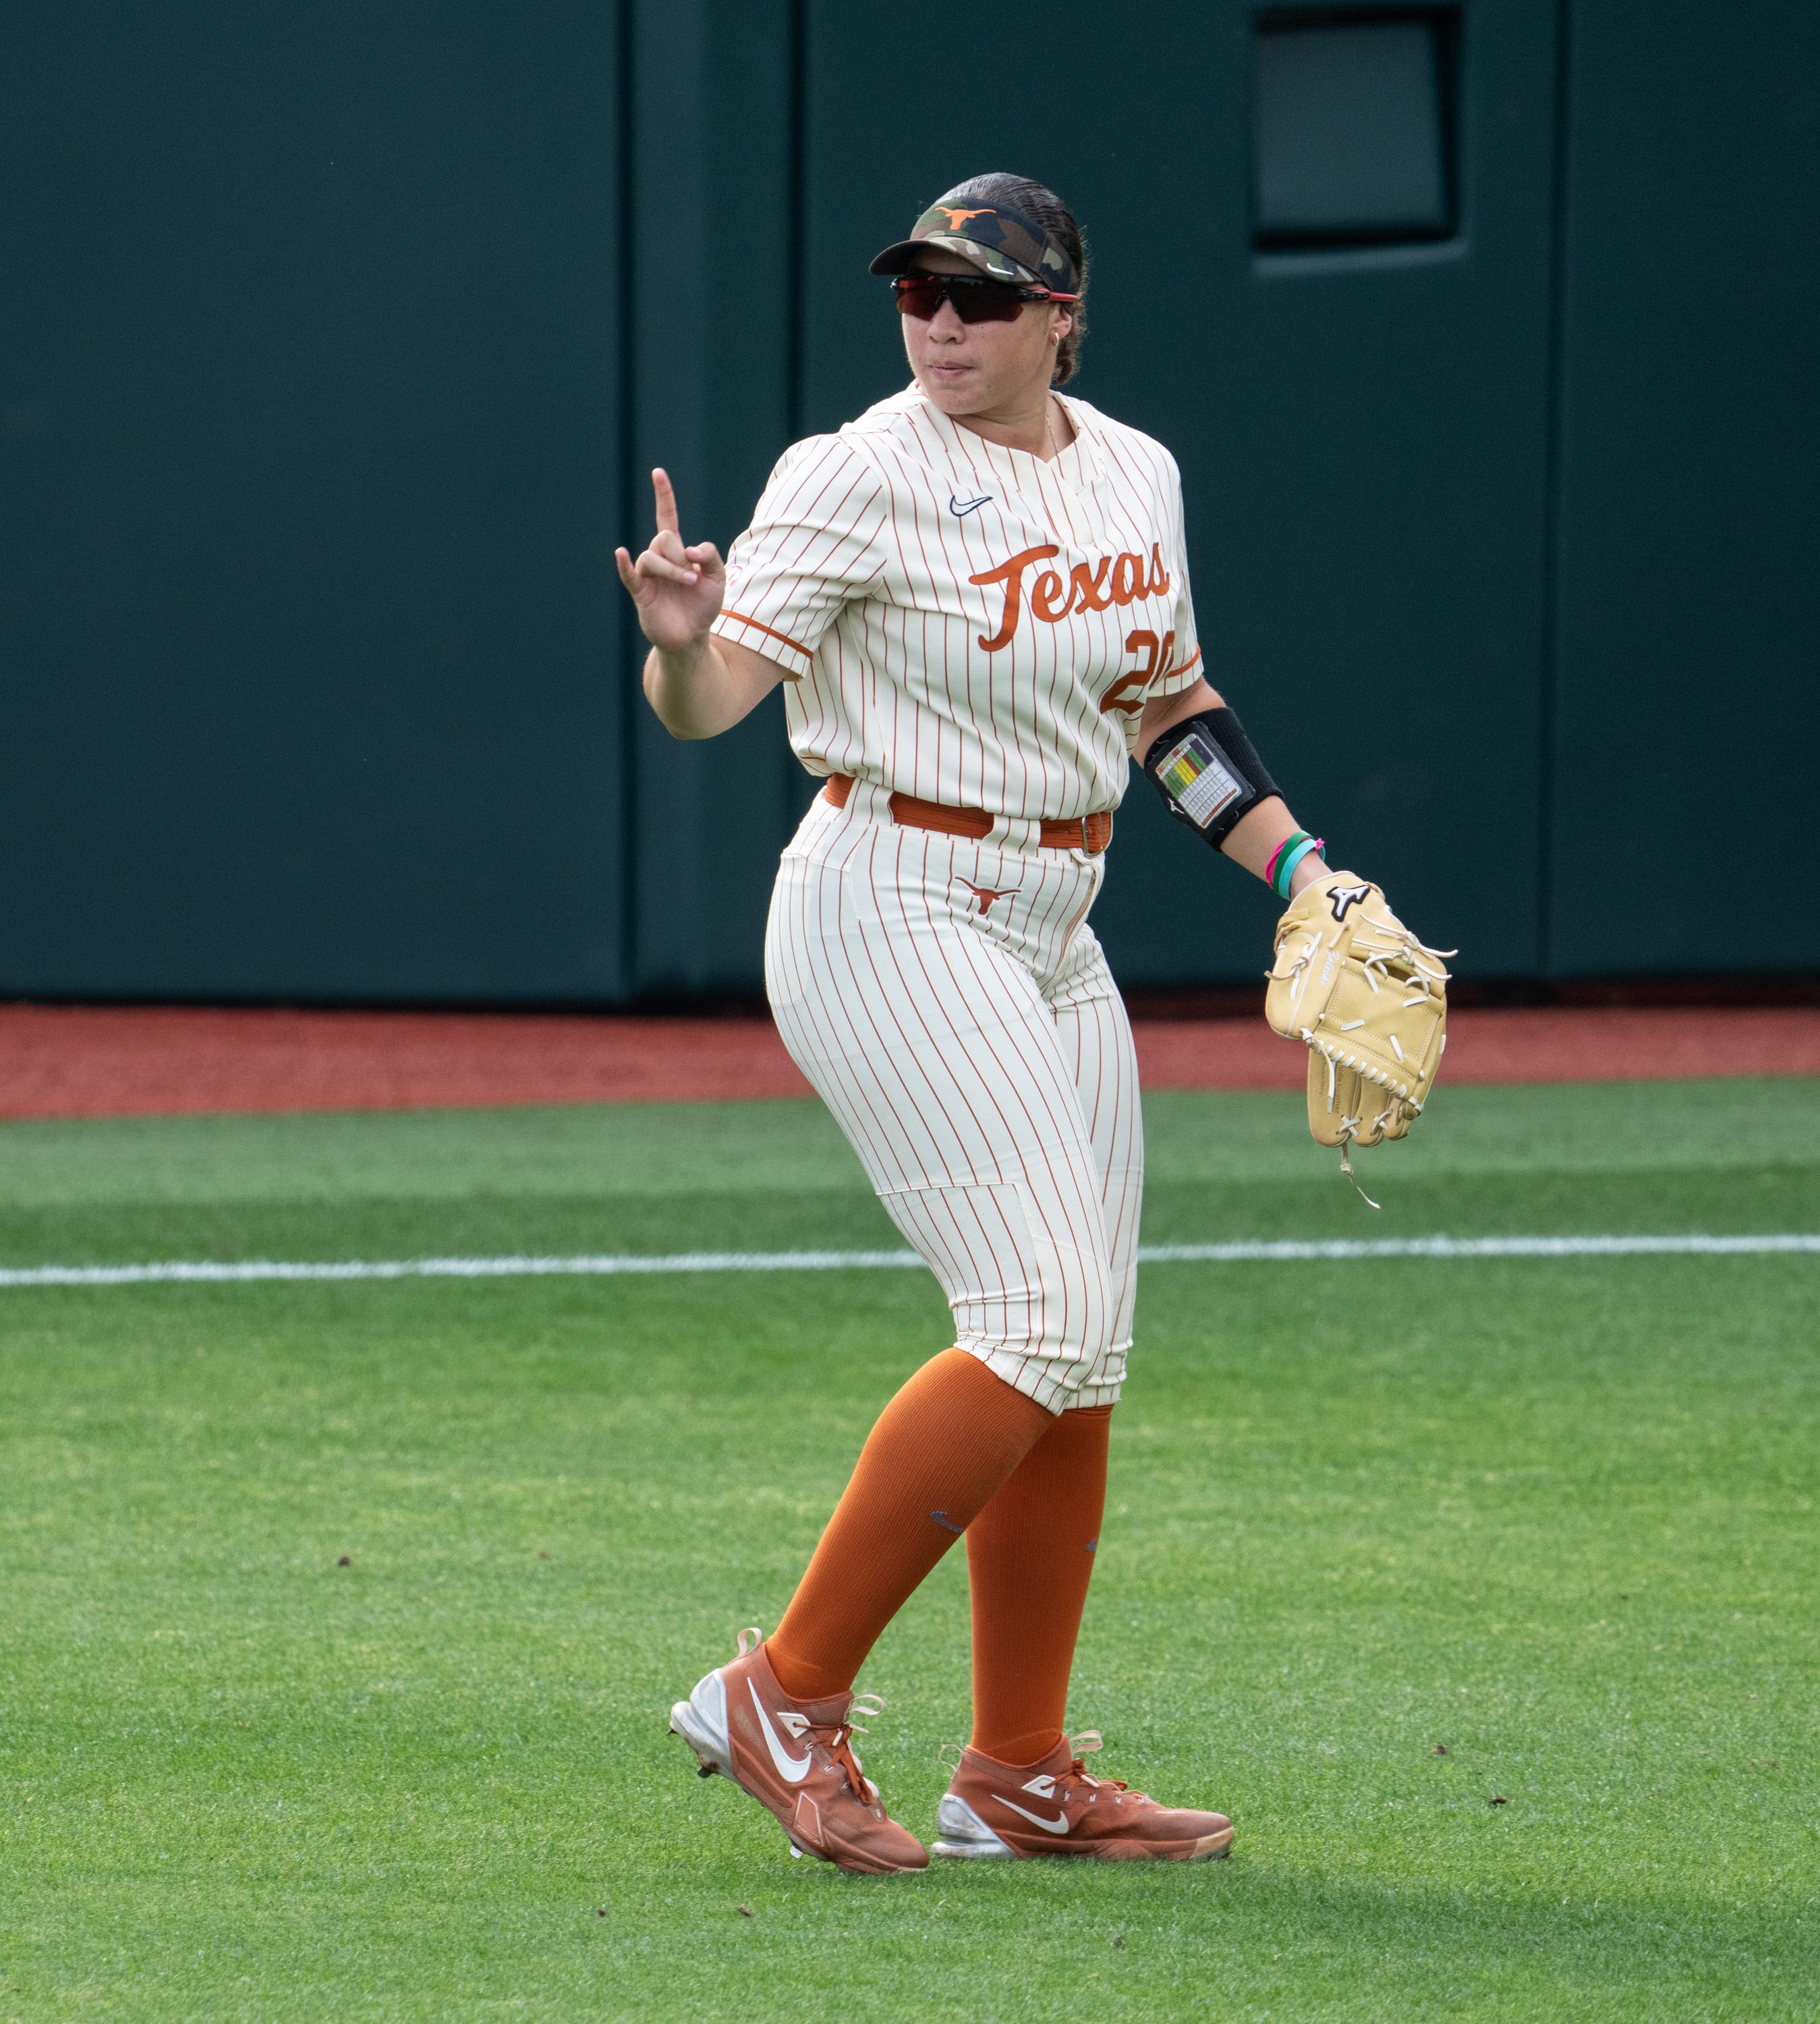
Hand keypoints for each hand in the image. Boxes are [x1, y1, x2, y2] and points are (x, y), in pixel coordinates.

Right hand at [614, 468, 725, 653]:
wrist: (692, 637)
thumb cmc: (703, 606)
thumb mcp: (718, 578)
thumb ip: (711, 556)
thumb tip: (690, 548)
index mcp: (677, 551)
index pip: (667, 517)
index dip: (664, 496)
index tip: (658, 473)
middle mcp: (659, 559)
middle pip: (663, 537)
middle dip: (680, 553)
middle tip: (693, 576)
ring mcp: (648, 576)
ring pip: (651, 556)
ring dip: (673, 569)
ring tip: (689, 583)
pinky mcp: (641, 593)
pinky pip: (629, 574)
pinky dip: (624, 564)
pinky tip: (621, 553)